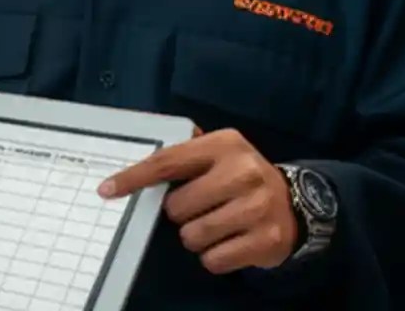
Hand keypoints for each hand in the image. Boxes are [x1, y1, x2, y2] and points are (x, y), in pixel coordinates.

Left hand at [100, 129, 297, 274]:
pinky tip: (230, 241)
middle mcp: (243, 171)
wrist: (297, 202)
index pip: (167, 162)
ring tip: (216, 224)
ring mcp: (257, 206)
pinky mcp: (266, 239)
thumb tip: (133, 167)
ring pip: (192, 235)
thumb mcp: (218, 153)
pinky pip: (213, 259)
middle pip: (176, 206)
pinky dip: (214, 256)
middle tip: (201, 207)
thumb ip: (182, 155)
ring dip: (196, 236)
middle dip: (180, 213)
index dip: (134, 177)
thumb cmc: (241, 177)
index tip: (107, 190)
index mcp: (224, 144)